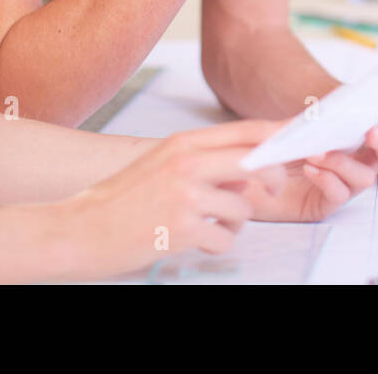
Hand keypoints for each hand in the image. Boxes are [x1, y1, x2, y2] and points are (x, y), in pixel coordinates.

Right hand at [58, 118, 280, 279]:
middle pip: (255, 162)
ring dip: (236, 222)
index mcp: (181, 144)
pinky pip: (225, 239)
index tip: (301, 141)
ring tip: (211, 224)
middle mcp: (185, 164)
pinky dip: (218, 245)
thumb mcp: (159, 164)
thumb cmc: (119, 199)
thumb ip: (202, 160)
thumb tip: (248, 168)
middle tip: (267, 192)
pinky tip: (196, 242)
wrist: (77, 230)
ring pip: (243, 207)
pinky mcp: (180, 229)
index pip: (246, 132)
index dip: (279, 137)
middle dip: (271, 179)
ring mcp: (184, 196)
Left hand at [245, 125, 377, 221]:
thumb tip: (335, 109)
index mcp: (346, 137)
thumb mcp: (287, 126)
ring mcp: (339, 183)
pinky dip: (328, 179)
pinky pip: (340, 194)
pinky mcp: (324, 204)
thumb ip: (311, 119)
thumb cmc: (265, 148)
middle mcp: (349, 160)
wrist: (240, 175)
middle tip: (372, 133)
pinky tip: (309, 169)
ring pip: (365, 177)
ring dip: (345, 162)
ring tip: (317, 153)